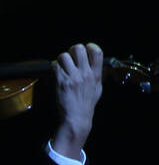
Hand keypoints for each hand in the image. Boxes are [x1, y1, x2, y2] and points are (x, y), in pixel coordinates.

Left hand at [51, 43, 103, 157]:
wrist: (76, 118)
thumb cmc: (86, 104)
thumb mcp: (97, 88)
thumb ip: (96, 74)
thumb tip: (93, 63)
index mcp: (96, 75)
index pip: (97, 52)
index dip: (90, 47)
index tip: (86, 51)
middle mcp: (85, 74)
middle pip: (78, 49)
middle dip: (73, 51)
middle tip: (71, 58)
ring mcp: (72, 77)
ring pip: (63, 56)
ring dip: (61, 60)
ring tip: (62, 68)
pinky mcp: (60, 81)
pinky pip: (54, 66)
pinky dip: (54, 68)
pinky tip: (56, 75)